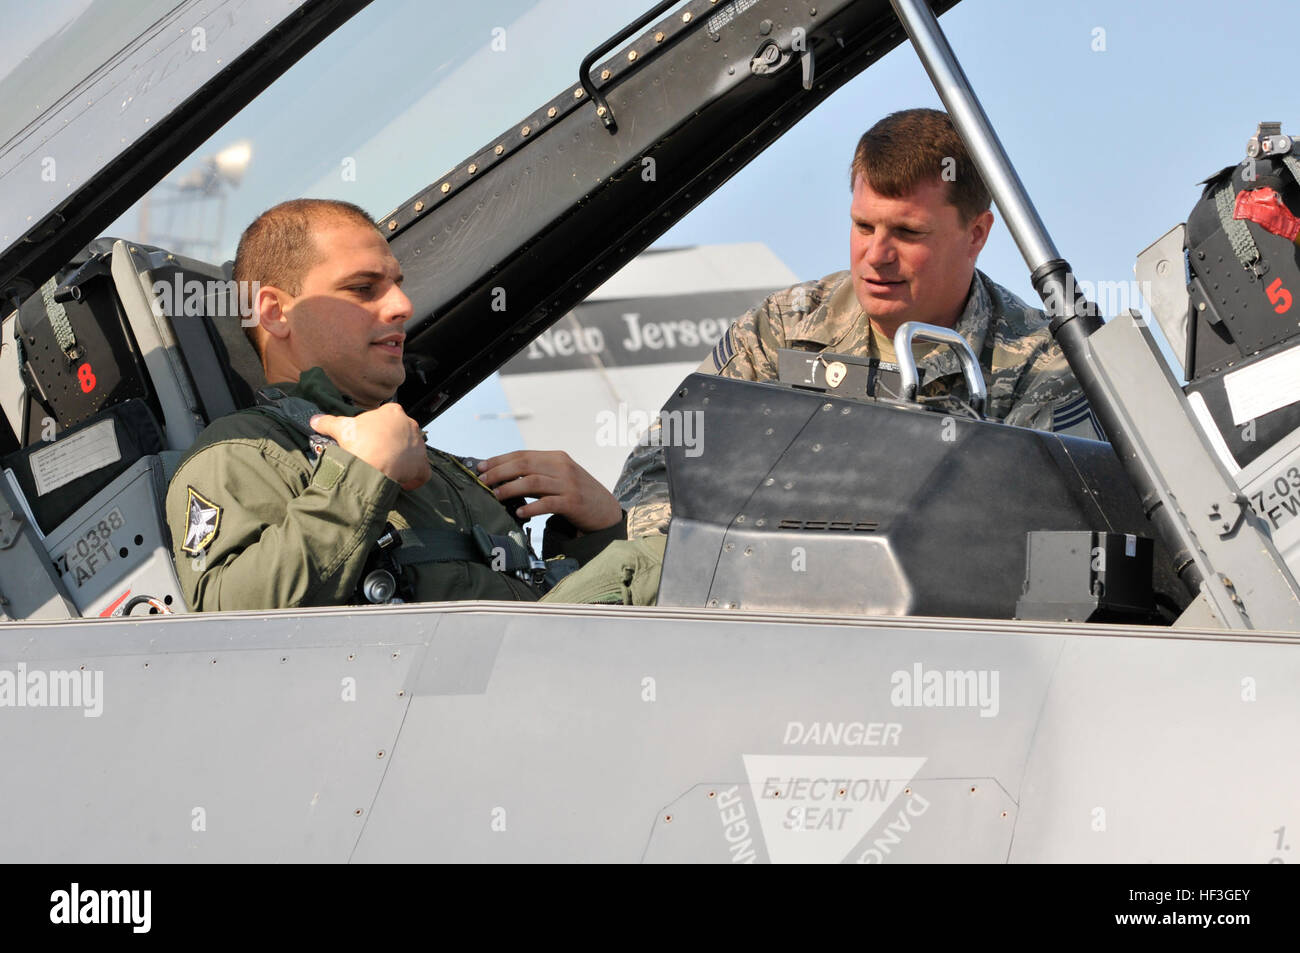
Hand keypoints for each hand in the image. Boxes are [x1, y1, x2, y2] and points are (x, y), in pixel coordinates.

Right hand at [310, 406, 430, 490]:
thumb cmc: (359, 442)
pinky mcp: (422, 464)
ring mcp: (419, 445)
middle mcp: (410, 425)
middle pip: (402, 434)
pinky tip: (403, 484)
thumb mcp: (341, 428)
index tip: (370, 440)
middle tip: (377, 456)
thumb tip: (314, 419)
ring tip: (388, 470)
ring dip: (403, 461)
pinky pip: (422, 472)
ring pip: (413, 452)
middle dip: (392, 444)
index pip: (388, 417)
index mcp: (392, 412)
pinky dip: (414, 479)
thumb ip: (328, 422)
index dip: (379, 430)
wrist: (371, 464)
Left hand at [477, 450, 621, 531]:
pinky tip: (519, 512)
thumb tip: (502, 479)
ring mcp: (569, 484)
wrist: (605, 511)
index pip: (522, 455)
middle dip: (499, 472)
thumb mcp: (559, 477)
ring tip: (496, 496)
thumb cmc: (576, 494)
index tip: (480, 468)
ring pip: (533, 482)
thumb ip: (537, 475)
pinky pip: (548, 503)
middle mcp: (563, 467)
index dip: (499, 460)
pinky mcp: (573, 503)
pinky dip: (531, 507)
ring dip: (511, 488)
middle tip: (482, 482)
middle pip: (524, 465)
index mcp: (557, 458)